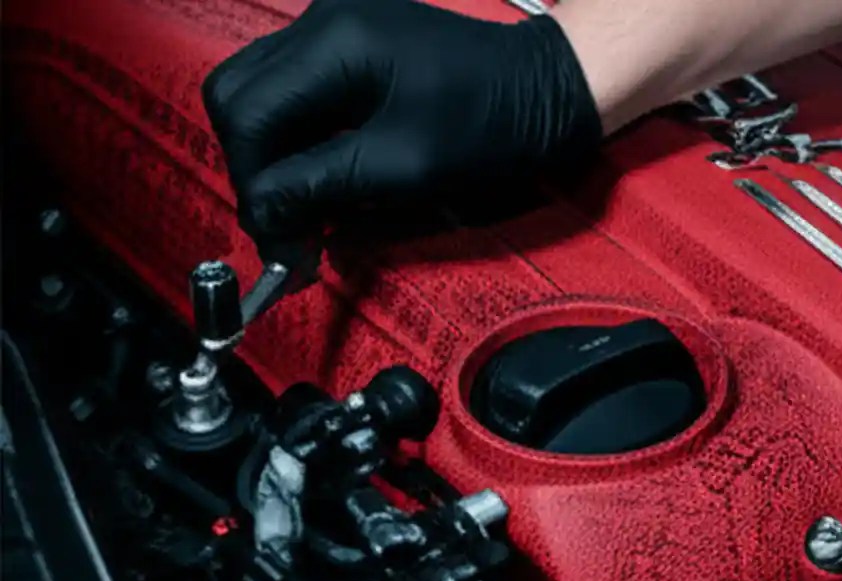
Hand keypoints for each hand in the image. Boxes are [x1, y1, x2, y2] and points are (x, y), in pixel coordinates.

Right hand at [203, 0, 600, 262]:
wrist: (547, 89)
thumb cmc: (493, 125)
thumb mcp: (407, 166)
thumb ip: (324, 186)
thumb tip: (263, 217)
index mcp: (335, 41)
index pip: (249, 113)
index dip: (254, 184)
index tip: (279, 242)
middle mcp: (322, 20)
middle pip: (239, 97)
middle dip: (254, 170)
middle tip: (288, 231)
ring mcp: (334, 27)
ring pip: (261, 95)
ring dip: (274, 159)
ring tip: (308, 214)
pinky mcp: (350, 45)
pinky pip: (297, 93)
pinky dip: (299, 141)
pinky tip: (325, 180)